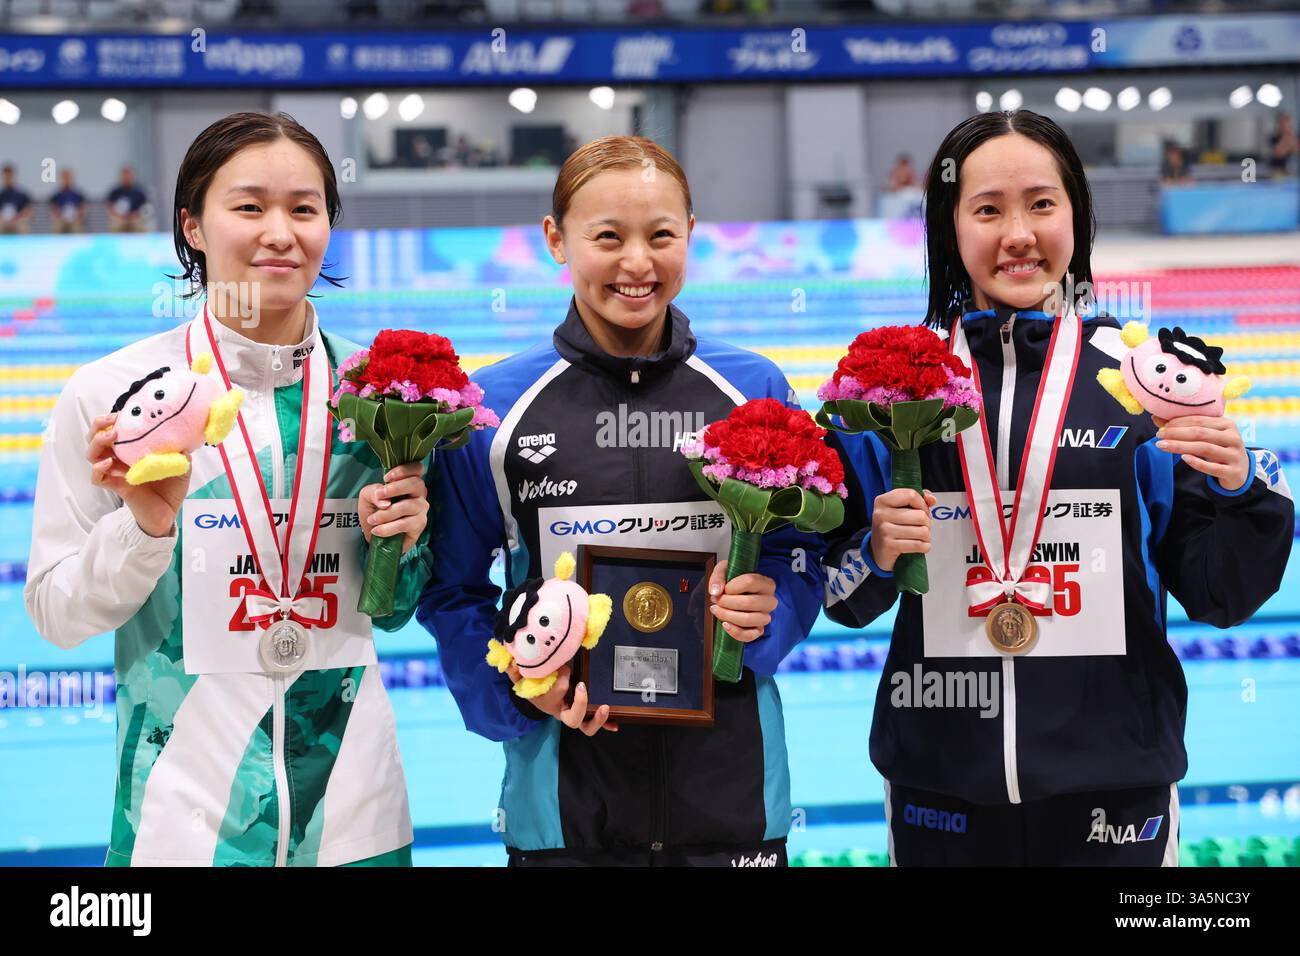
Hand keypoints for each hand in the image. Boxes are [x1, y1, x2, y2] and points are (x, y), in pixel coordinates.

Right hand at [85, 413, 190, 537]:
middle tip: (111, 420)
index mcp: (131, 451)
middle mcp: (119, 459)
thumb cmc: (171, 487)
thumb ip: (182, 455)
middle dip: (98, 426)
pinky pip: (97, 478)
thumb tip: (184, 446)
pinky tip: (107, 463)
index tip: (123, 412)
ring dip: (97, 442)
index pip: (113, 430)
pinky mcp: (116, 487)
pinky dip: (98, 470)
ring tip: (111, 435)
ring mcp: (116, 473)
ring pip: (92, 455)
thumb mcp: (181, 466)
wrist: (169, 512)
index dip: (113, 420)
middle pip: (95, 439)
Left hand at [359, 461, 428, 553]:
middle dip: (397, 488)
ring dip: (388, 513)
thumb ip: (373, 492)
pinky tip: (377, 530)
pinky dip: (389, 528)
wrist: (375, 534)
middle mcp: (419, 493)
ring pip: (409, 506)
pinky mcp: (419, 525)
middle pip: (417, 483)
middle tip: (380, 495)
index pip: (417, 468)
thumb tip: (386, 502)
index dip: (404, 470)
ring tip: (372, 519)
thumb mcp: (367, 496)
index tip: (386, 478)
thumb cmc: (374, 510)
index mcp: (408, 482)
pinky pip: (406, 524)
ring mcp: (421, 509)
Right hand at [509, 663, 617, 734]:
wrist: (536, 697)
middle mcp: (562, 712)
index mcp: (549, 704)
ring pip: (584, 726)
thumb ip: (515, 671)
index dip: (562, 678)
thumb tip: (511, 661)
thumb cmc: (532, 686)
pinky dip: (606, 724)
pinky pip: (594, 722)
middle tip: (582, 686)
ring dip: (597, 719)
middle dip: (580, 704)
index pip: (558, 690)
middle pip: (572, 719)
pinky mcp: (584, 714)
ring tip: (605, 707)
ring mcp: (574, 715)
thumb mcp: (521, 679)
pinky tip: (617, 725)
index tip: (563, 667)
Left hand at [707, 559, 777, 643]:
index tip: (723, 589)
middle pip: (749, 602)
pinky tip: (725, 624)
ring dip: (727, 616)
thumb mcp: (725, 570)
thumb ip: (718, 576)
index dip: (731, 587)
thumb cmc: (733, 581)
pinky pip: (749, 635)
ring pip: (748, 619)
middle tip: (715, 600)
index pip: (750, 582)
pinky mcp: (759, 630)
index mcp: (766, 583)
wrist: (736, 595)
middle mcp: (770, 600)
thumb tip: (716, 591)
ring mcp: (765, 616)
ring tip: (716, 610)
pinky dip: (735, 632)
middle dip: (726, 602)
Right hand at [868, 488, 936, 571]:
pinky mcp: (890, 546)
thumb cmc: (893, 526)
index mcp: (883, 501)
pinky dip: (925, 546)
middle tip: (921, 526)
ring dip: (927, 536)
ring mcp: (884, 531)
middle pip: (920, 516)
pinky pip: (919, 545)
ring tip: (920, 536)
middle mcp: (881, 514)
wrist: (878, 549)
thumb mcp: (901, 508)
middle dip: (927, 523)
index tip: (921, 511)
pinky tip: (919, 545)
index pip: (911, 495)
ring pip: (922, 531)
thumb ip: (919, 499)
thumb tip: (932, 499)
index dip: (922, 504)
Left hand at [1153, 415, 1249, 490]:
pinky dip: (1197, 462)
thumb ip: (1185, 428)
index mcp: (1227, 424)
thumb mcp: (1207, 437)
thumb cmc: (1218, 450)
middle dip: (1177, 433)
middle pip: (1200, 433)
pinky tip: (1183, 458)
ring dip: (1180, 446)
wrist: (1240, 472)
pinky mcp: (1233, 471)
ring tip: (1162, 446)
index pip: (1200, 420)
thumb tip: (1156, 418)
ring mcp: (1234, 455)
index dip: (1179, 422)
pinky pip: (1213, 467)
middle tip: (1159, 435)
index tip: (1162, 426)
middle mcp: (1233, 438)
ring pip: (1204, 448)